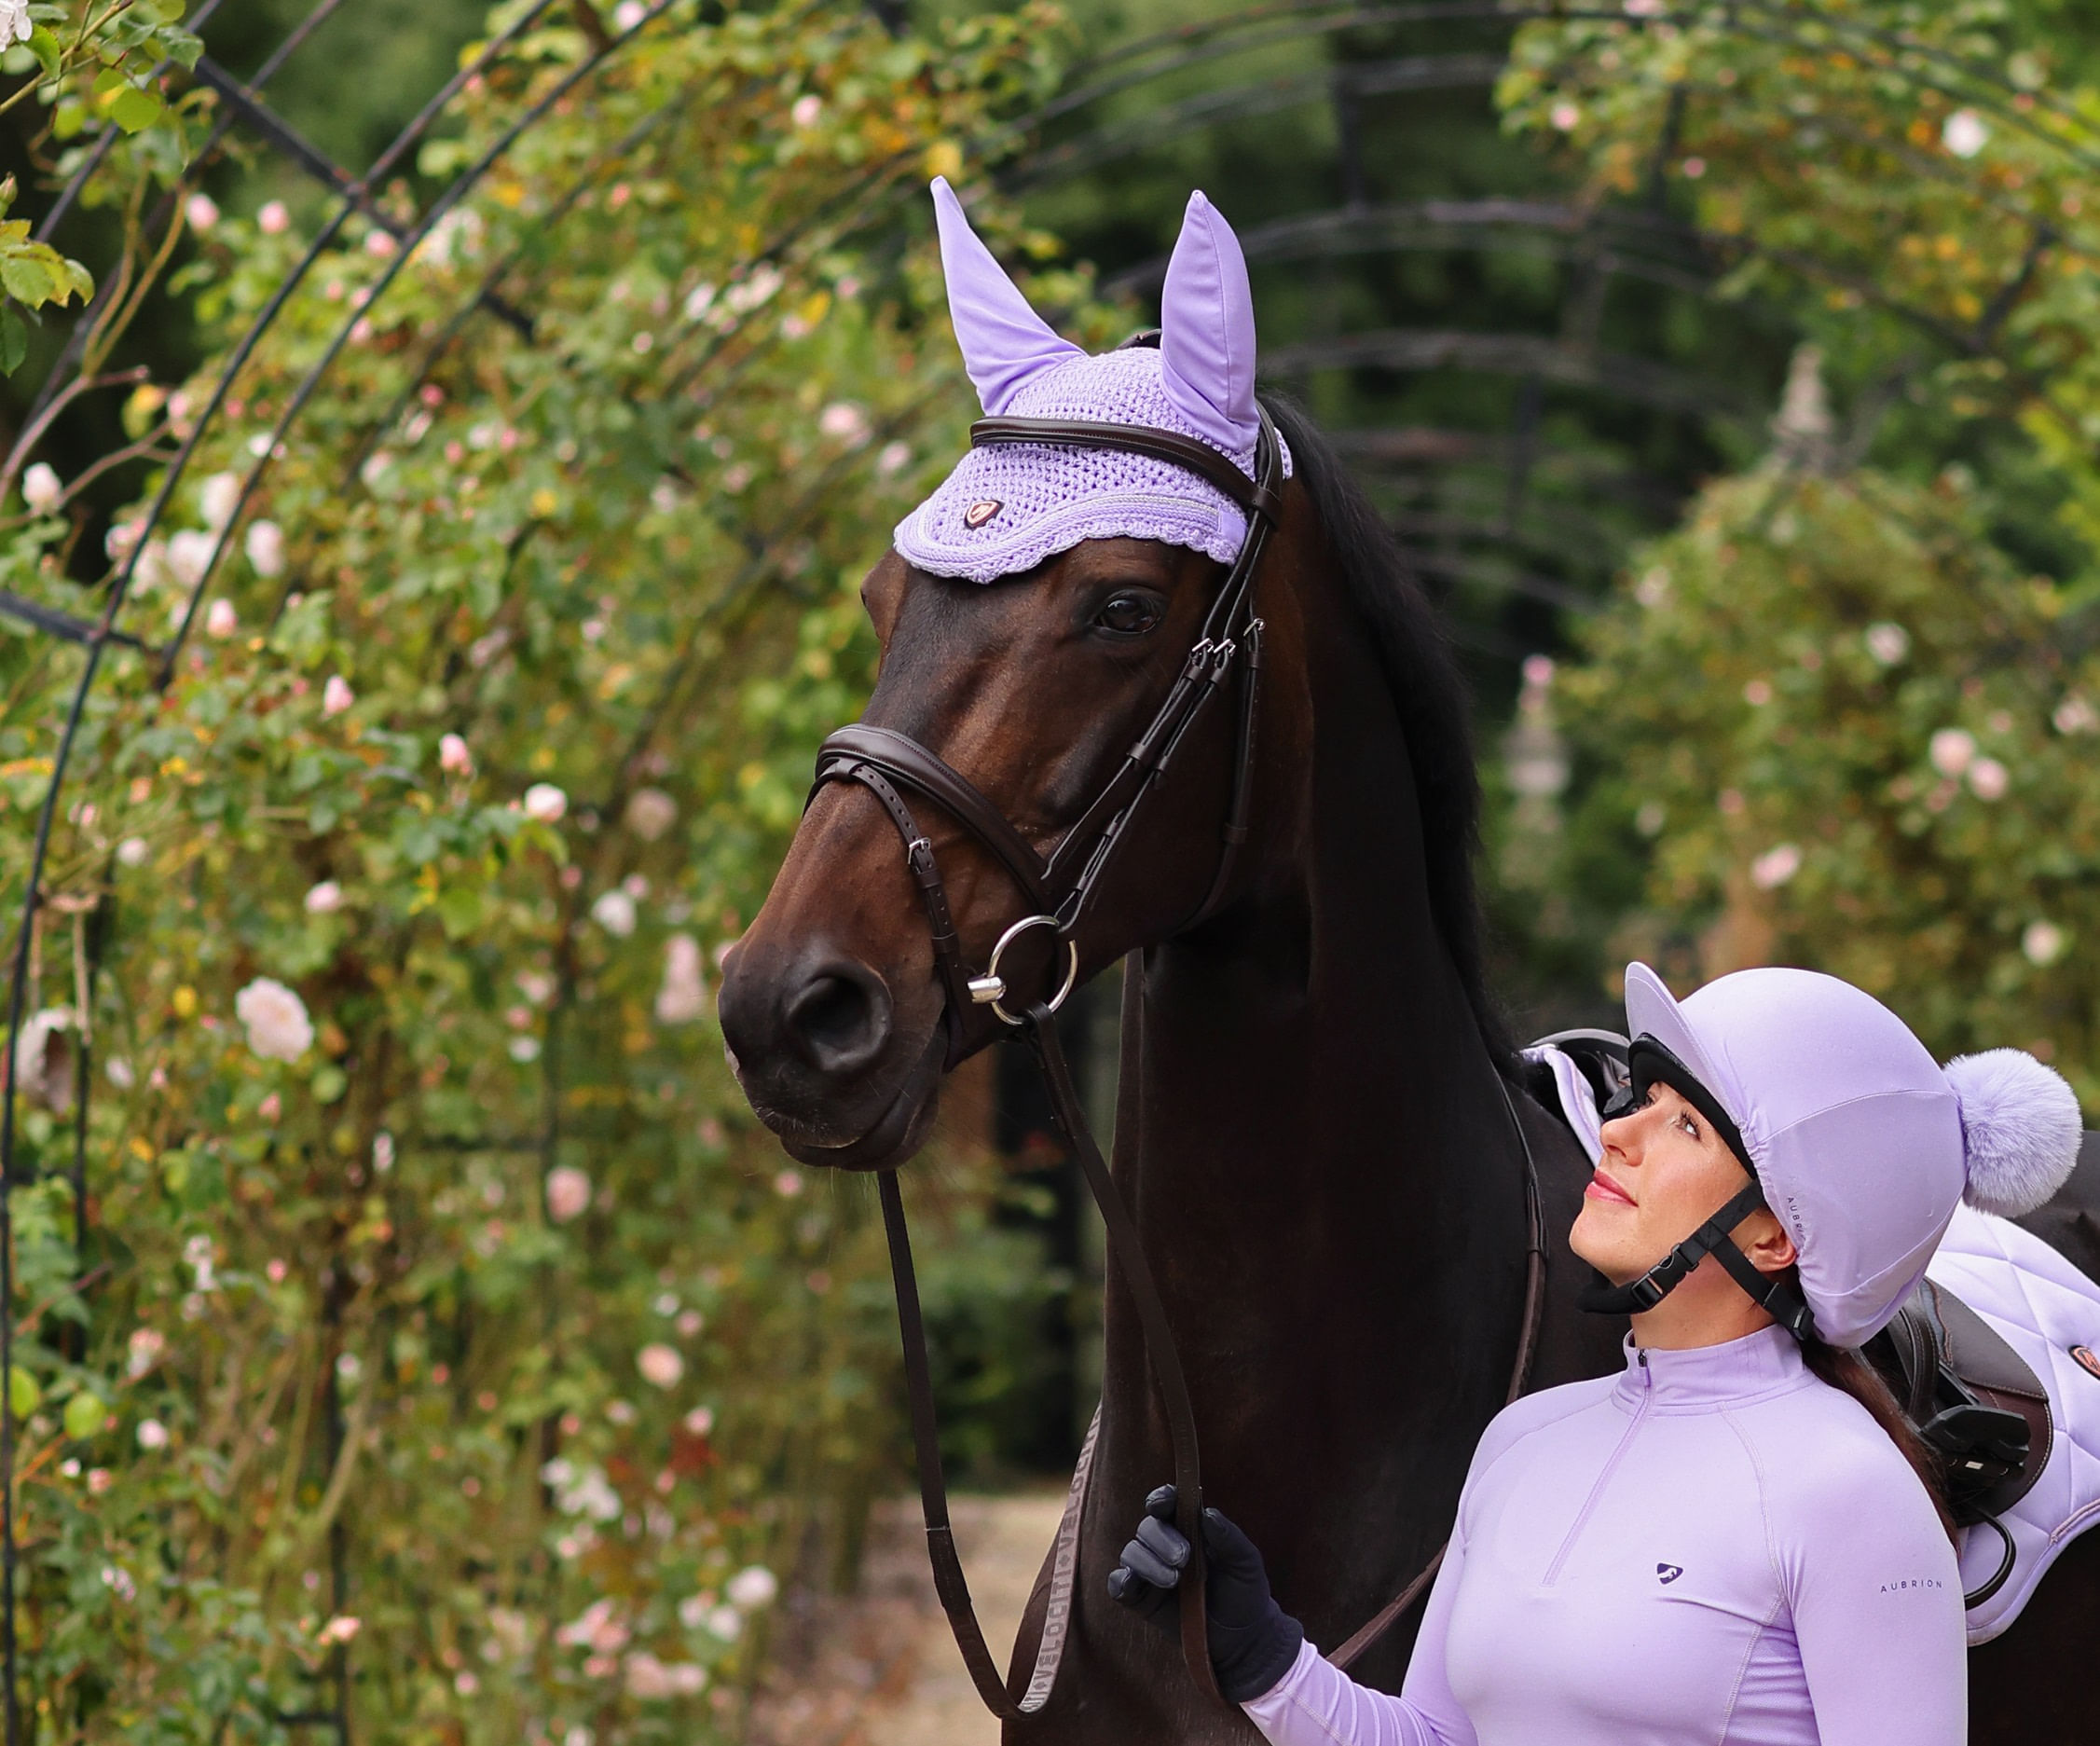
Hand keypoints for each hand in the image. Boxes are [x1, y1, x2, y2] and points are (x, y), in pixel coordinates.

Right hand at [1106, 1483, 1305, 1702]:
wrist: (1243, 1641)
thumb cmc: (1246, 1594)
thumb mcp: (1246, 1563)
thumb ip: (1229, 1536)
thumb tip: (1207, 1513)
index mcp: (1191, 1530)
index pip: (1168, 1505)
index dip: (1161, 1498)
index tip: (1162, 1503)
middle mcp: (1166, 1547)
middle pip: (1147, 1527)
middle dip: (1161, 1538)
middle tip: (1184, 1558)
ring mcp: (1151, 1573)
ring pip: (1131, 1553)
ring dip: (1148, 1562)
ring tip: (1174, 1581)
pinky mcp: (1141, 1600)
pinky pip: (1118, 1585)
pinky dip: (1120, 1581)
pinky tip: (1133, 1584)